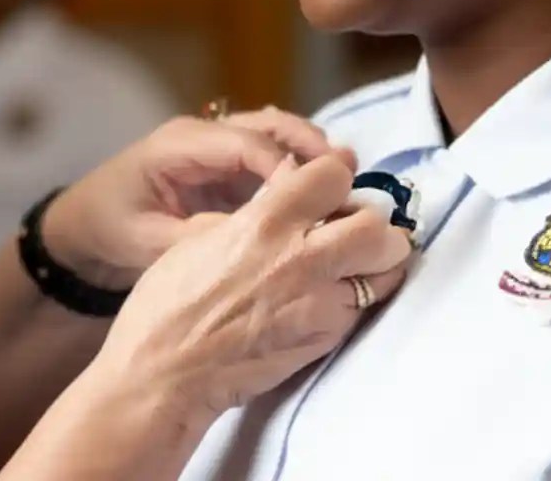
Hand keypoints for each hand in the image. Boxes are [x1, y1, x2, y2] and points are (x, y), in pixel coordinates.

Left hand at [42, 107, 350, 288]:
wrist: (86, 224)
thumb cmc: (110, 228)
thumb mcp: (146, 241)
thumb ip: (196, 240)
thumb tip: (251, 240)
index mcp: (179, 145)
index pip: (244, 144)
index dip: (284, 167)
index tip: (315, 198)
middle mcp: (203, 135)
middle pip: (269, 125)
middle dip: (310, 148)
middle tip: (349, 176)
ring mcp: (218, 146)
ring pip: (277, 135)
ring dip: (311, 155)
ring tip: (347, 181)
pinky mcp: (228, 166)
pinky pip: (272, 156)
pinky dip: (300, 169)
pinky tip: (325, 194)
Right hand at [84, 154, 413, 426]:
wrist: (164, 375)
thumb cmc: (167, 303)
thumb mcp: (203, 237)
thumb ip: (258, 208)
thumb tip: (290, 178)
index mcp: (266, 222)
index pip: (335, 175)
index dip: (334, 179)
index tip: (325, 192)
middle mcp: (304, 257)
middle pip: (379, 225)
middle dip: (370, 224)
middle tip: (347, 232)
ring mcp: (322, 301)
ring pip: (386, 270)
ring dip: (374, 263)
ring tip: (348, 267)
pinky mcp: (327, 338)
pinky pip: (362, 307)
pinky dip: (353, 299)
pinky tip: (324, 302)